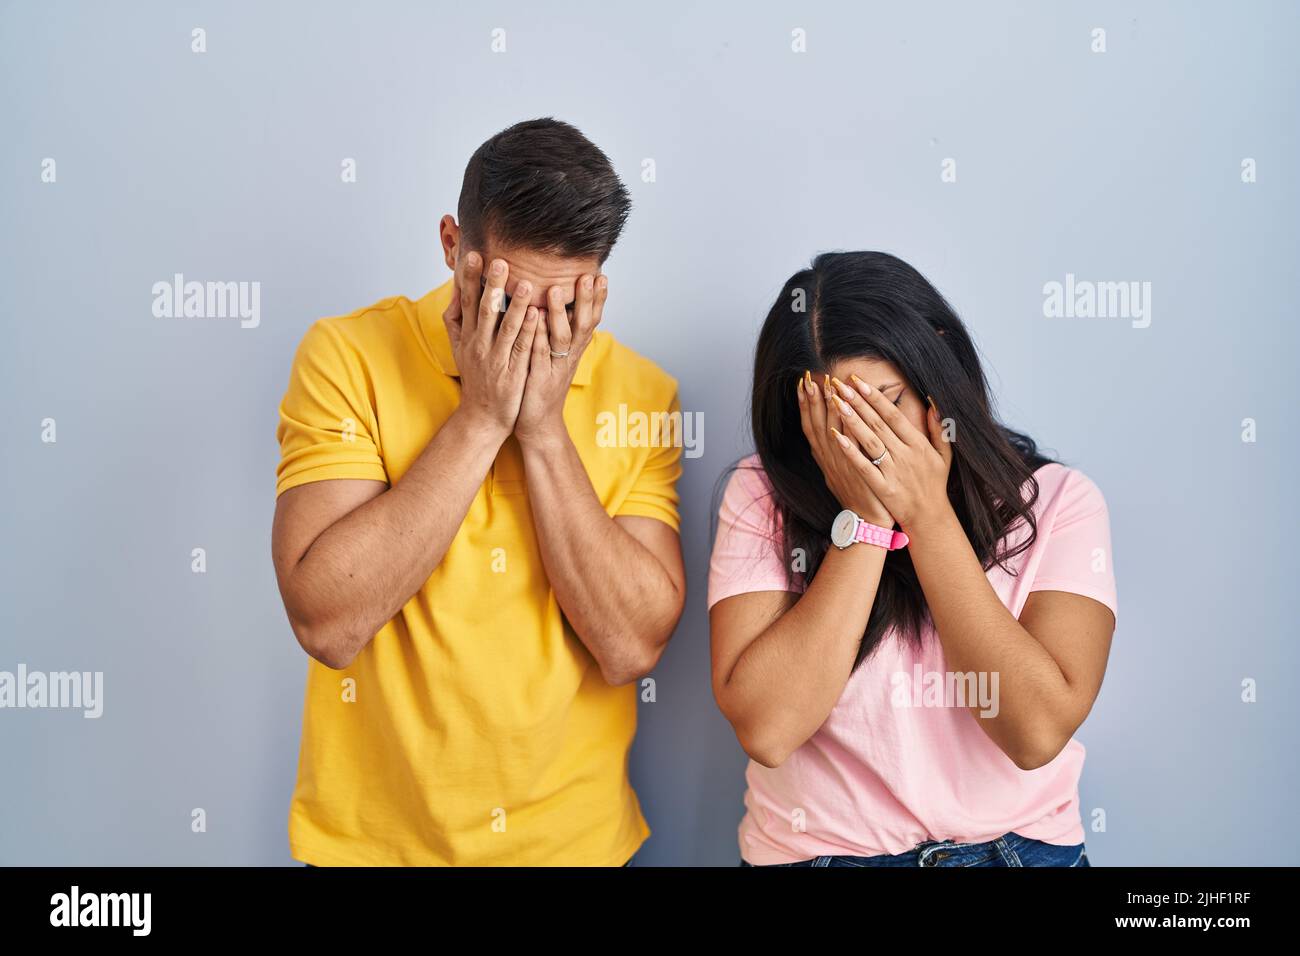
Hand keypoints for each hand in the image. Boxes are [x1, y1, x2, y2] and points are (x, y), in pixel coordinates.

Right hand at [443, 254, 540, 436]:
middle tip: (500, 261)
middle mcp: (479, 345)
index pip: (467, 302)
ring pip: (506, 328)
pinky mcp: (513, 372)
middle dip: (492, 285)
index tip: (474, 255)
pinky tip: (538, 314)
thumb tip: (455, 290)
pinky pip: (521, 348)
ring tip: (526, 283)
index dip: (470, 278)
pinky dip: (529, 331)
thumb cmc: (476, 377)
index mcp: (467, 336)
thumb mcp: (458, 348)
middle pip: (485, 311)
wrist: (483, 416)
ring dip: (516, 305)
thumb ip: (455, 319)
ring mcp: (496, 359)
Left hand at [514, 273, 605, 444]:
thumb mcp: (555, 355)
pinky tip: (533, 319)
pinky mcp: (540, 379)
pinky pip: (540, 354)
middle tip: (589, 276)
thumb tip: (560, 300)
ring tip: (555, 290)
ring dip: (560, 314)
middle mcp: (570, 356)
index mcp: (574, 349)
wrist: (538, 423)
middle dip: (587, 300)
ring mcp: (556, 368)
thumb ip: (558, 330)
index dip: (598, 298)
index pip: (591, 319)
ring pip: (562, 337)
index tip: (601, 274)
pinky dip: (538, 336)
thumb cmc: (543, 384)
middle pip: (584, 325)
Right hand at [798, 371, 892, 527]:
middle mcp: (830, 457)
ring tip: (828, 386)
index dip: (805, 404)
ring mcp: (843, 463)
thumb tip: (831, 428)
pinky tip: (846, 413)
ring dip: (829, 408)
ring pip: (832, 431)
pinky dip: (847, 429)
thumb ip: (837, 448)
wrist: (868, 519)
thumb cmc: (858, 491)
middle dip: (813, 400)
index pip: (810, 424)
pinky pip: (851, 445)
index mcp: (825, 456)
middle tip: (810, 377)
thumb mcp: (840, 469)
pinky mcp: (858, 468)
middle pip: (817, 423)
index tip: (803, 383)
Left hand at [826, 374, 953, 530]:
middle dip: (859, 402)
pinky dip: (851, 452)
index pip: (893, 416)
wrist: (929, 517)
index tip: (859, 382)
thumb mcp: (943, 454)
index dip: (876, 398)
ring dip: (853, 421)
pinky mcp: (883, 488)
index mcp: (918, 444)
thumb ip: (939, 428)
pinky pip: (864, 467)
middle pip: (878, 424)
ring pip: (870, 441)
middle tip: (841, 384)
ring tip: (837, 402)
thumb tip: (933, 402)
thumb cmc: (934, 483)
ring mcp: (894, 472)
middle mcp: (905, 455)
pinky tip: (836, 437)